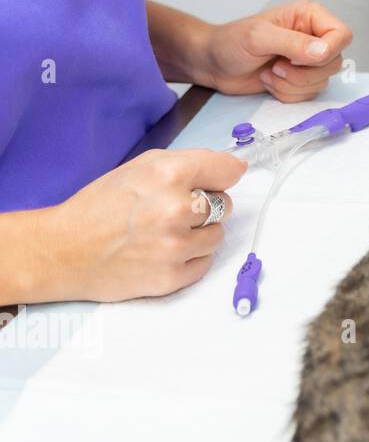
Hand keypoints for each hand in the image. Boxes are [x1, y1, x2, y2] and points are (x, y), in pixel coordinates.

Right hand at [37, 149, 247, 302]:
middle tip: (172, 211)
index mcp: (169, 174)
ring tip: (164, 233)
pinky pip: (205, 262)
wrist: (61, 251)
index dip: (222, 176)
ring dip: (198, 234)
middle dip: (205, 207)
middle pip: (225, 204)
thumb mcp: (140, 168)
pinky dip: (189, 258)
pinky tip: (161, 253)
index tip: (215, 181)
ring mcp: (175, 246)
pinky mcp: (172, 276)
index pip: (228, 171)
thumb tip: (234, 169)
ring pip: (218, 236)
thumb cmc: (100, 206)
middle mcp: (176, 209)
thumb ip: (188, 165)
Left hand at [196, 0, 352, 101]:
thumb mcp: (259, 37)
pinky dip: (287, 93)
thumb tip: (322, 52)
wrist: (213, 64)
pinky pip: (309, 95)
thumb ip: (293, 43)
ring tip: (268, 73)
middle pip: (335, 63)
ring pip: (322, 82)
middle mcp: (314, 37)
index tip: (298, 58)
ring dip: (291, 84)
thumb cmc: (230, 42)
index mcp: (310, 17)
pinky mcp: (301, 80)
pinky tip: (269, 81)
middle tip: (276, 66)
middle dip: (303, 73)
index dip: (328, 51)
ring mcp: (308, 61)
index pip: (342, 35)